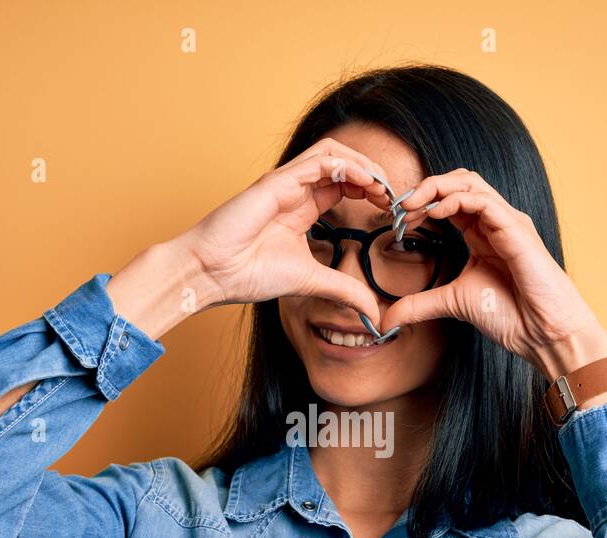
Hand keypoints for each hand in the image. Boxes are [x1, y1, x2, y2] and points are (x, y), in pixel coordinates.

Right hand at [175, 137, 395, 319]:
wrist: (211, 273)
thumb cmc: (247, 274)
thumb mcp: (311, 282)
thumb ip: (345, 291)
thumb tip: (374, 313)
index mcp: (302, 208)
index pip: (345, 185)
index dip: (372, 193)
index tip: (393, 213)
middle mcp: (295, 190)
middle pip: (344, 164)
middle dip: (374, 176)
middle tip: (396, 199)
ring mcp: (286, 182)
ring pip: (334, 154)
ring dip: (364, 165)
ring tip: (384, 188)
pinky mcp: (278, 181)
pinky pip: (319, 160)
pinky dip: (347, 166)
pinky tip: (366, 184)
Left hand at [383, 169, 606, 397]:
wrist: (542, 332)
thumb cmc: (510, 315)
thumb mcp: (451, 303)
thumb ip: (419, 305)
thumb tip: (386, 318)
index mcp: (481, 233)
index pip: (449, 200)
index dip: (420, 203)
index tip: (395, 220)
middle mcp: (495, 221)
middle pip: (458, 181)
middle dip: (425, 188)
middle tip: (398, 207)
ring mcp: (507, 222)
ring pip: (469, 183)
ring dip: (435, 189)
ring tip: (410, 206)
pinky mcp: (516, 230)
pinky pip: (484, 201)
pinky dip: (456, 201)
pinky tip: (434, 213)